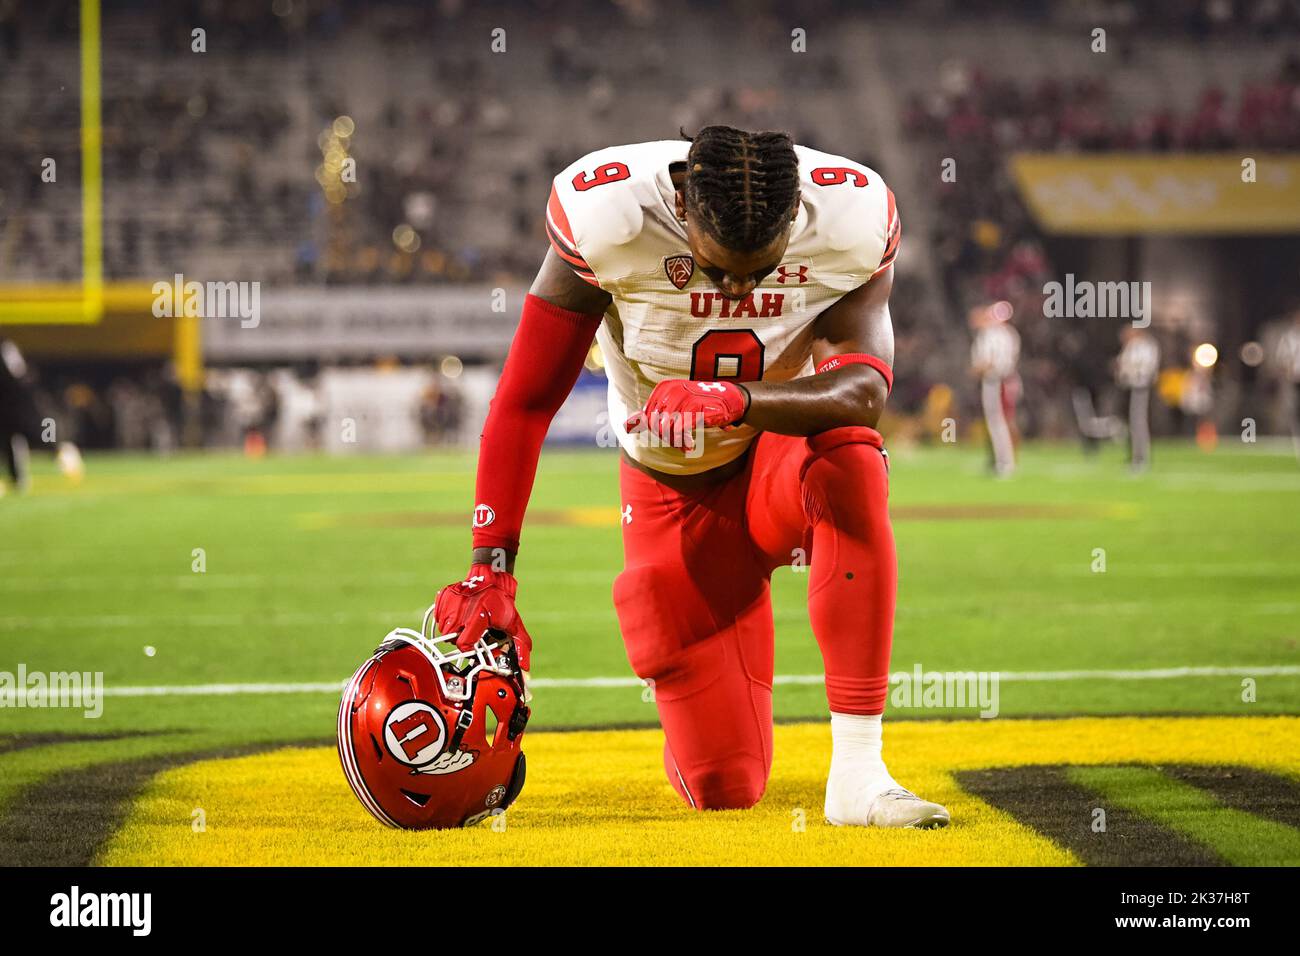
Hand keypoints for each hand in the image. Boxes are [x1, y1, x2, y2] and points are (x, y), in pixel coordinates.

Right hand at [433, 564, 531, 671]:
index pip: (463, 644)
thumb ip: (520, 645)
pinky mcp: (444, 597)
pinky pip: (438, 616)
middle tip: (471, 631)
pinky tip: (458, 614)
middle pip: (451, 638)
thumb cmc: (502, 602)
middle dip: (460, 638)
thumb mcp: (514, 623)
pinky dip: (446, 618)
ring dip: (453, 629)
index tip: (473, 645)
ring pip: (443, 628)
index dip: (468, 648)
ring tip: (465, 622)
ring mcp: (451, 603)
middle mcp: (461, 611)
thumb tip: (525, 667)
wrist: (491, 578)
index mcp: (478, 618)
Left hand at [624, 379, 748, 450]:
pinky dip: (683, 441)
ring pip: (666, 429)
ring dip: (675, 442)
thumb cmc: (700, 405)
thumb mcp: (674, 407)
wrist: (728, 400)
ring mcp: (683, 398)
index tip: (670, 438)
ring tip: (685, 445)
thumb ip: (652, 415)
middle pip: (655, 424)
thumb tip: (626, 425)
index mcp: (663, 388)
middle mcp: (671, 391)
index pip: (647, 417)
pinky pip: (680, 430)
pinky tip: (690, 444)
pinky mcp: (695, 407)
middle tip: (679, 444)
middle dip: (666, 438)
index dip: (656, 432)